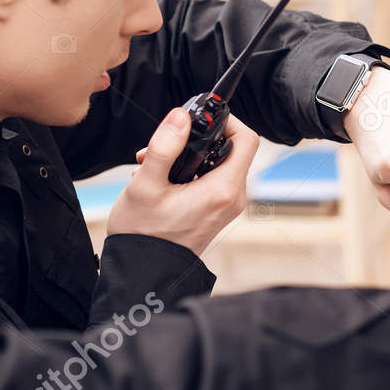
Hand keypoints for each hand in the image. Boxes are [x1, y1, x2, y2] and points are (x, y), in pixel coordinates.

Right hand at [106, 107, 260, 256]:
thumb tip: (181, 115)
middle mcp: (232, 199)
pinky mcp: (216, 213)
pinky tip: (159, 178)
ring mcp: (226, 208)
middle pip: (230, 149)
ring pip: (218, 164)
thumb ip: (164, 146)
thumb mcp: (145, 185)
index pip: (246, 139)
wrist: (143, 273)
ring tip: (151, 163)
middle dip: (197, 139)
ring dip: (187, 156)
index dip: (227, 121)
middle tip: (164, 143)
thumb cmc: (143, 234)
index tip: (198, 119)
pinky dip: (189, 172)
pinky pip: (211, 181)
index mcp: (223, 190)